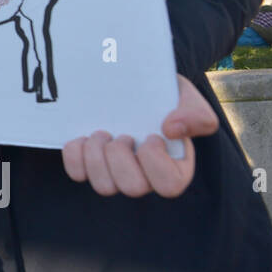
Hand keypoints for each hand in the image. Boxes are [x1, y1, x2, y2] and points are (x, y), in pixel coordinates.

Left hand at [61, 74, 217, 196]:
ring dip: (97, 156)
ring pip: (103, 186)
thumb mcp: (188, 100)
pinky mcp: (90, 165)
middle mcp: (145, 177)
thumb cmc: (165, 98)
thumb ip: (195, 115)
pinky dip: (75, 155)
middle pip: (132, 188)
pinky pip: (77, 173)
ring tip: (101, 132)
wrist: (134, 84)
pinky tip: (82, 137)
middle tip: (122, 135)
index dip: (155, 162)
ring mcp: (115, 174)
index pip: (169, 185)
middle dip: (121, 158)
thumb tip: (171, 130)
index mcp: (175, 167)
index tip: (151, 136)